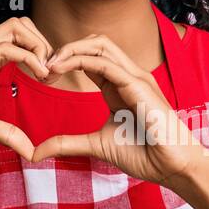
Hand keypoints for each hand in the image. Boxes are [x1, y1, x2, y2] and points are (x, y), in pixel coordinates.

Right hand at [0, 16, 53, 157]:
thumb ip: (5, 133)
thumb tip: (31, 151)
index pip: (21, 40)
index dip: (42, 54)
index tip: (52, 80)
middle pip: (22, 24)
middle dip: (45, 43)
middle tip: (53, 74)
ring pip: (16, 26)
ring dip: (39, 45)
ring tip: (46, 73)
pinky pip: (4, 48)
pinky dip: (28, 57)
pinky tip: (37, 75)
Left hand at [32, 33, 208, 185]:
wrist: (172, 166)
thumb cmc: (144, 154)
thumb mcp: (95, 145)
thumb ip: (67, 143)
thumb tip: (36, 152)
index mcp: (119, 85)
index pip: (91, 56)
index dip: (65, 59)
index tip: (43, 75)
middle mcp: (128, 75)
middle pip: (95, 42)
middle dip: (66, 48)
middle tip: (43, 67)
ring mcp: (135, 77)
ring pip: (100, 44)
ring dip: (70, 49)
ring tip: (50, 65)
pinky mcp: (138, 85)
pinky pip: (106, 63)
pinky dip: (80, 60)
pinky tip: (61, 69)